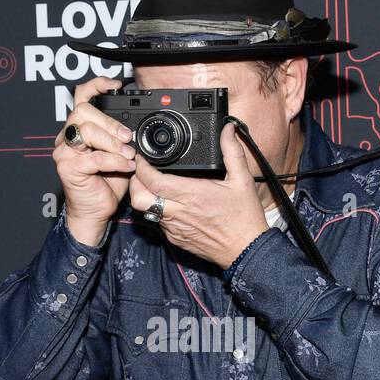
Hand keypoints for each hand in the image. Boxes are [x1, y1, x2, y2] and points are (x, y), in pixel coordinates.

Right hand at [52, 76, 136, 245]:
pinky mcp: (66, 167)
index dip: (97, 85)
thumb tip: (135, 126)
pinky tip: (126, 167)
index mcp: (79, 128)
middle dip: (110, 123)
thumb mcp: (119, 154)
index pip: (81, 96)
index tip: (116, 85)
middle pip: (84, 111)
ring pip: (87, 131)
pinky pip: (94, 157)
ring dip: (113, 143)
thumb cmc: (106, 184)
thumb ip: (121, 138)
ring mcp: (64, 151)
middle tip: (128, 138)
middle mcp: (67, 136)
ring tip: (128, 156)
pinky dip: (115, 162)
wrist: (96, 212)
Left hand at [128, 120, 270, 268]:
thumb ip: (232, 151)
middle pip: (139, 198)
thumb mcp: (242, 180)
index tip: (142, 157)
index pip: (153, 180)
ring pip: (145, 211)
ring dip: (145, 196)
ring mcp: (174, 228)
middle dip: (134, 182)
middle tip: (141, 171)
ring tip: (152, 184)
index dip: (142, 167)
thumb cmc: (244, 217)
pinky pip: (157, 222)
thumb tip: (228, 129)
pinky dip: (157, 210)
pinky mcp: (175, 238)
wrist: (245, 250)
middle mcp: (179, 213)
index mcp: (192, 195)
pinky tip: (168, 203)